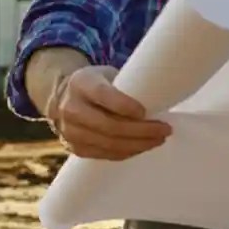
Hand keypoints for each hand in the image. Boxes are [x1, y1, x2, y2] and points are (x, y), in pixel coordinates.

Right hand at [45, 65, 172, 159]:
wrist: (64, 97)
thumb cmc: (96, 83)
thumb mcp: (106, 74)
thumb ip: (125, 85)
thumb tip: (158, 99)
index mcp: (81, 83)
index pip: (103, 96)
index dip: (125, 105)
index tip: (145, 111)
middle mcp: (71, 108)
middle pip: (109, 126)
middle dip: (141, 130)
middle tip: (164, 129)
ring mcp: (70, 131)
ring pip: (109, 144)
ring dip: (138, 144)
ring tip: (159, 139)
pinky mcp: (75, 148)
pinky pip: (105, 154)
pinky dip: (128, 152)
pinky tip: (143, 146)